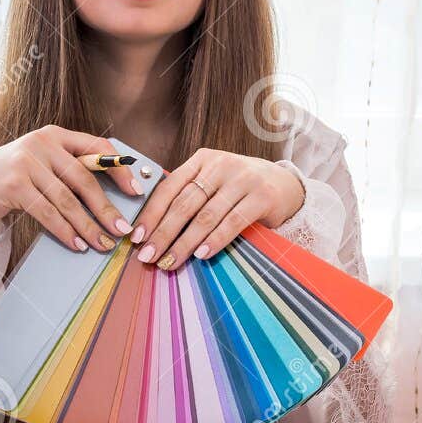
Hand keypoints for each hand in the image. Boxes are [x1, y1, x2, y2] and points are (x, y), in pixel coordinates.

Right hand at [0, 125, 142, 250]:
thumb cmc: (11, 180)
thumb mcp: (41, 166)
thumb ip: (69, 171)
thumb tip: (111, 196)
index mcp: (54, 134)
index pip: (97, 147)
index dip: (120, 169)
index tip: (136, 192)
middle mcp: (41, 143)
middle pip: (84, 178)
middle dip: (106, 208)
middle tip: (122, 230)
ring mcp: (26, 162)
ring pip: (67, 200)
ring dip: (88, 226)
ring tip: (102, 244)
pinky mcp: (13, 184)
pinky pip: (47, 212)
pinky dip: (65, 231)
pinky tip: (77, 244)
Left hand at [131, 148, 305, 270]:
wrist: (284, 184)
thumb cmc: (239, 187)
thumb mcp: (213, 181)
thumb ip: (188, 195)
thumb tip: (151, 229)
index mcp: (202, 160)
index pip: (169, 187)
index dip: (151, 213)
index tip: (137, 237)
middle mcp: (220, 165)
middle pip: (184, 204)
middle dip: (163, 233)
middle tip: (148, 256)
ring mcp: (242, 179)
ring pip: (206, 216)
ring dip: (185, 243)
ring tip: (170, 261)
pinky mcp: (261, 196)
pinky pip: (232, 222)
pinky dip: (215, 240)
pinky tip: (201, 255)